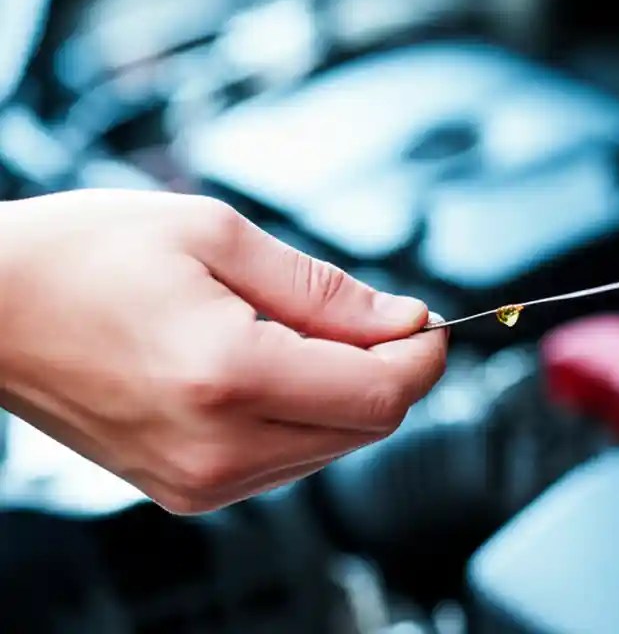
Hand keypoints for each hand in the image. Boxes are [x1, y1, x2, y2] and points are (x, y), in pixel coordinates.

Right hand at [0, 190, 446, 513]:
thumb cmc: (83, 257)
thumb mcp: (216, 236)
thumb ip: (324, 289)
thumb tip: (403, 320)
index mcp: (231, 378)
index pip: (381, 395)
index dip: (423, 356)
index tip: (425, 320)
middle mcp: (219, 450)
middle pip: (367, 427)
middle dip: (385, 369)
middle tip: (360, 312)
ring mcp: (201, 481)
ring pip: (333, 446)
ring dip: (342, 390)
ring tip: (286, 330)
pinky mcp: (187, 491)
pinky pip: (287, 458)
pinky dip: (302, 412)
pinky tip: (264, 364)